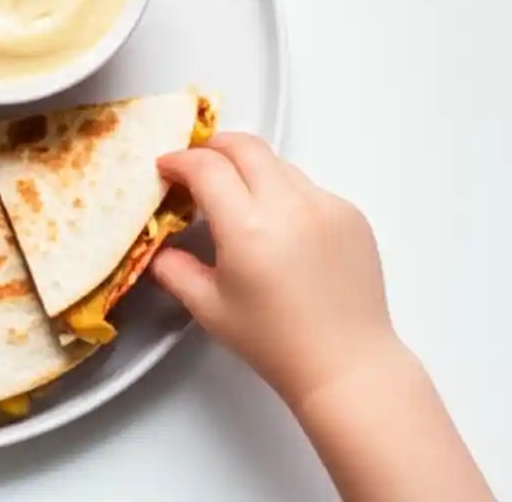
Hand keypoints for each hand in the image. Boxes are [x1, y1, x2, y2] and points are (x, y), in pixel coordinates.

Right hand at [153, 133, 401, 406]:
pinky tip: (278, 226)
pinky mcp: (351, 214)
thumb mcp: (209, 307)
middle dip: (213, 147)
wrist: (346, 364)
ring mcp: (327, 205)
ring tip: (237, 197)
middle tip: (195, 166)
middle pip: (245, 147)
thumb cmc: (274, 342)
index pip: (207, 167)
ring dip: (250, 168)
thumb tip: (159, 245)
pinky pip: (308, 187)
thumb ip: (174, 269)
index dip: (180, 161)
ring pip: (279, 163)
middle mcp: (290, 205)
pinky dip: (284, 192)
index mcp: (248, 228)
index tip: (166, 168)